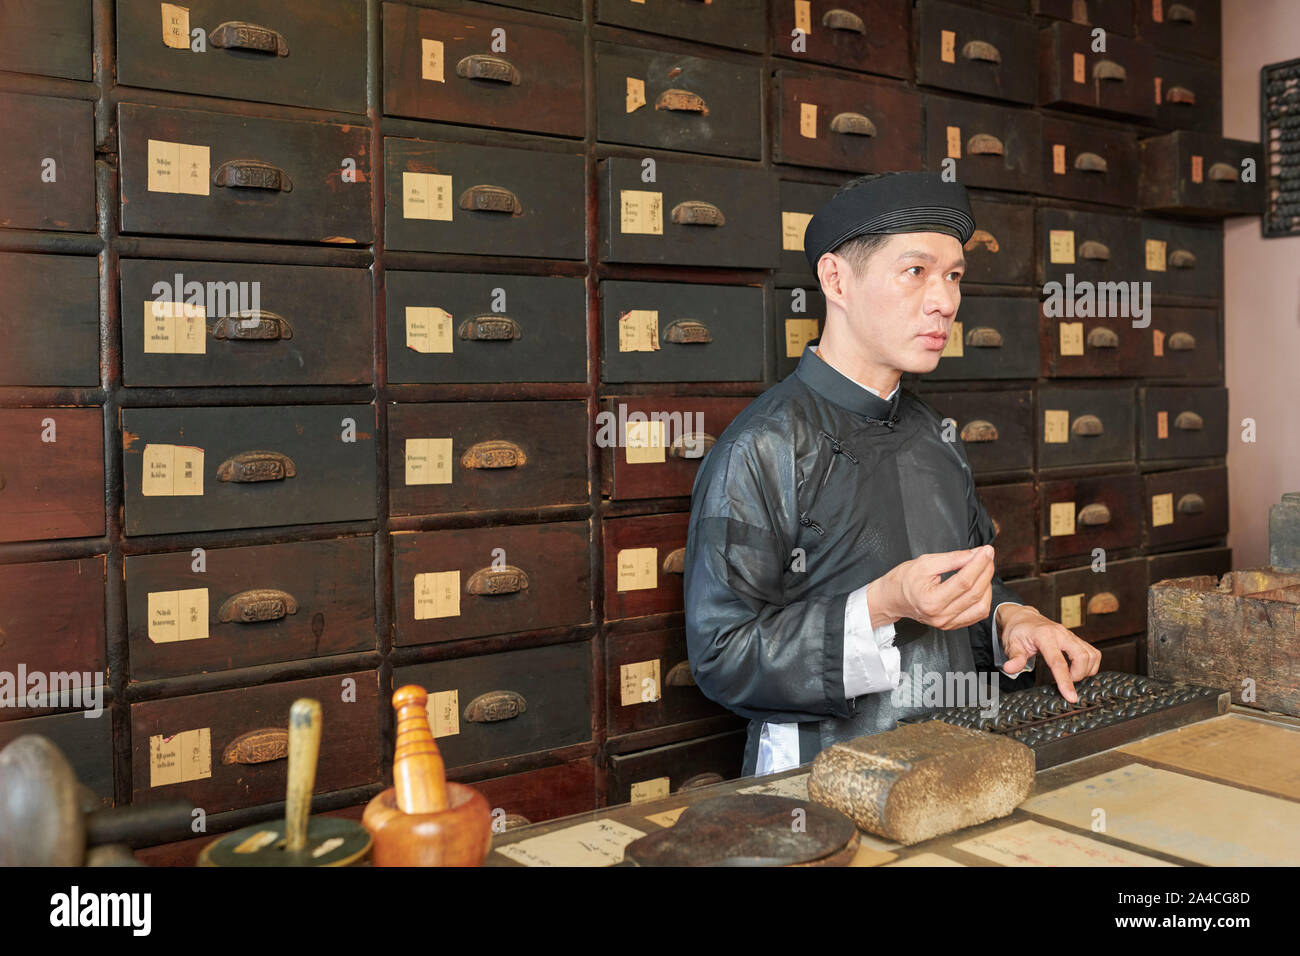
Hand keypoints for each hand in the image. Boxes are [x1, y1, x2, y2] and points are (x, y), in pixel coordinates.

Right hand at [869, 545, 994, 630]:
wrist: (893, 598)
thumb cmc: (904, 580)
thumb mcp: (925, 562)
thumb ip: (953, 559)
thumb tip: (976, 554)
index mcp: (931, 600)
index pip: (964, 581)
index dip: (979, 564)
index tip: (987, 551)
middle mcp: (940, 616)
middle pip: (975, 593)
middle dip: (985, 571)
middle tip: (987, 555)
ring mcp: (947, 623)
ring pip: (981, 606)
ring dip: (987, 585)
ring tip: (983, 569)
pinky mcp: (952, 625)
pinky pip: (977, 614)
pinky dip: (983, 598)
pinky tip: (980, 585)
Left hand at [996, 604, 1101, 702]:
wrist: (1024, 618)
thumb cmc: (1018, 631)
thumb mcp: (1011, 644)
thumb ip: (1014, 658)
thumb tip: (1010, 669)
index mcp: (1044, 636)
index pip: (1058, 662)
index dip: (1065, 681)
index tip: (1071, 697)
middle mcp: (1061, 634)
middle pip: (1082, 657)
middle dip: (1078, 675)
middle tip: (1065, 683)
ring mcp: (1071, 635)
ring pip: (1091, 654)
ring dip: (1085, 671)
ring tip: (1071, 676)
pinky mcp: (1077, 639)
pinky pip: (1093, 652)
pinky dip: (1090, 665)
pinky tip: (1078, 670)